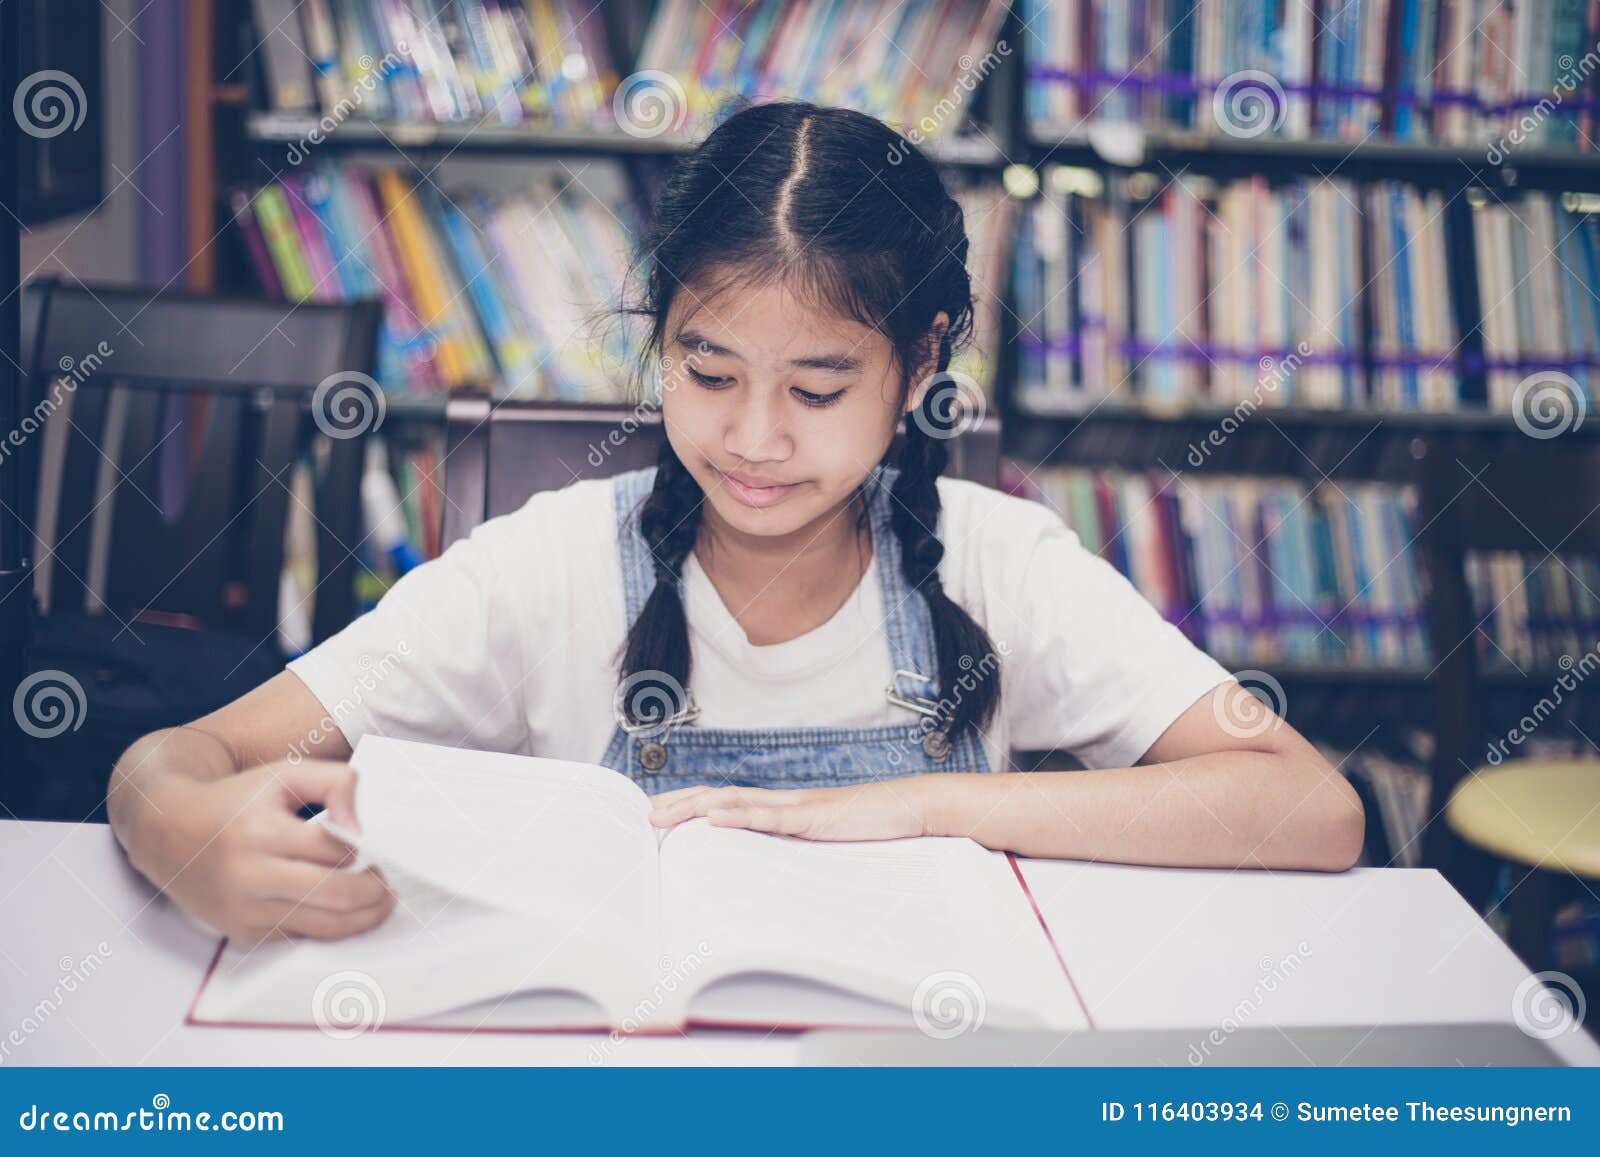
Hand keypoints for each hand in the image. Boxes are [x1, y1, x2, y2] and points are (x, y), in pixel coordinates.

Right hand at [132, 759, 393, 943]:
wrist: (169, 831)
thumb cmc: (236, 801)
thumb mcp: (284, 774)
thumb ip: (334, 782)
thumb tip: (362, 826)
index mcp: (263, 833)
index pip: (335, 850)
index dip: (365, 851)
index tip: (382, 850)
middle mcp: (251, 876)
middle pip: (335, 895)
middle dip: (373, 893)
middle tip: (388, 885)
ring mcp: (245, 909)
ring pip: (322, 926)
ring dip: (361, 918)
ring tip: (380, 903)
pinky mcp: (242, 931)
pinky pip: (299, 935)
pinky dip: (327, 926)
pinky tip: (342, 911)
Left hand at [648, 778, 939, 841]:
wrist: (913, 810)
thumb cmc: (875, 831)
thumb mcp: (828, 849)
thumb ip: (798, 856)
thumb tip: (769, 881)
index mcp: (785, 811)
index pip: (728, 804)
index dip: (692, 806)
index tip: (661, 814)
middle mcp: (784, 802)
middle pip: (720, 798)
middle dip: (680, 805)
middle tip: (645, 816)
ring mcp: (798, 807)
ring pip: (736, 802)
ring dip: (695, 808)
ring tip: (664, 816)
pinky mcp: (815, 816)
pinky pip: (772, 816)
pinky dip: (741, 816)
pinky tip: (715, 820)